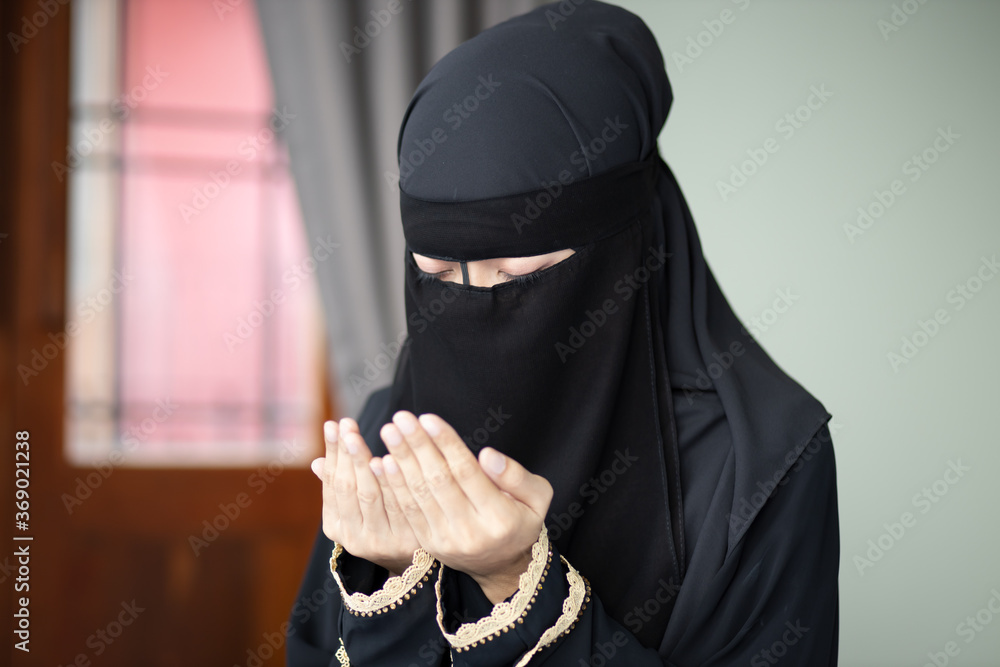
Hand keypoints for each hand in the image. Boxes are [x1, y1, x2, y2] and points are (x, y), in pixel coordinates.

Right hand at [310, 417, 420, 575]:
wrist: (413, 560)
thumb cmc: (381, 523)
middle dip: (346, 452)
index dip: (332, 453)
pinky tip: (385, 458)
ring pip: (368, 494)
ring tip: (358, 435)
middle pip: (348, 487)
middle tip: (346, 423)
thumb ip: (340, 487)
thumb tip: (316, 462)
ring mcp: (379, 541)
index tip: (333, 425)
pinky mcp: (404, 540)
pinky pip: (395, 503)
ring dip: (362, 461)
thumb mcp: (355, 510)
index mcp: (336, 528)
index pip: (332, 483)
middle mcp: (353, 538)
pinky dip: (389, 481)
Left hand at [374, 411, 552, 602]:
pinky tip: (383, 462)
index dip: (446, 444)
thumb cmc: (521, 519)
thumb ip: (517, 476)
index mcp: (500, 518)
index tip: (428, 418)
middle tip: (401, 417)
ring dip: (401, 460)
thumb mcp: (538, 498)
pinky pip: (408, 511)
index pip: (467, 473)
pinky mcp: (429, 544)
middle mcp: (470, 532)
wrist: (502, 565)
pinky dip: (394, 486)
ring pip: (419, 495)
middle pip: (438, 481)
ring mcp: (446, 540)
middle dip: (417, 446)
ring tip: (389, 431)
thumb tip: (487, 455)